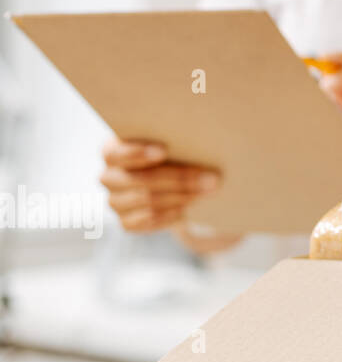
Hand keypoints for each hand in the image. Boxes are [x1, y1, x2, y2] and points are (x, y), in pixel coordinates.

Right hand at [99, 137, 220, 231]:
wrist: (171, 184)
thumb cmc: (172, 154)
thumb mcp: (171, 144)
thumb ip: (175, 139)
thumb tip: (203, 141)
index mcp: (113, 152)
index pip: (118, 153)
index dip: (139, 153)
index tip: (164, 151)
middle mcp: (108, 177)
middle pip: (143, 179)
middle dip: (180, 178)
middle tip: (212, 178)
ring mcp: (115, 202)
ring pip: (150, 200)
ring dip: (183, 196)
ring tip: (209, 191)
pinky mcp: (126, 222)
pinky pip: (150, 219)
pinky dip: (173, 213)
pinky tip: (190, 207)